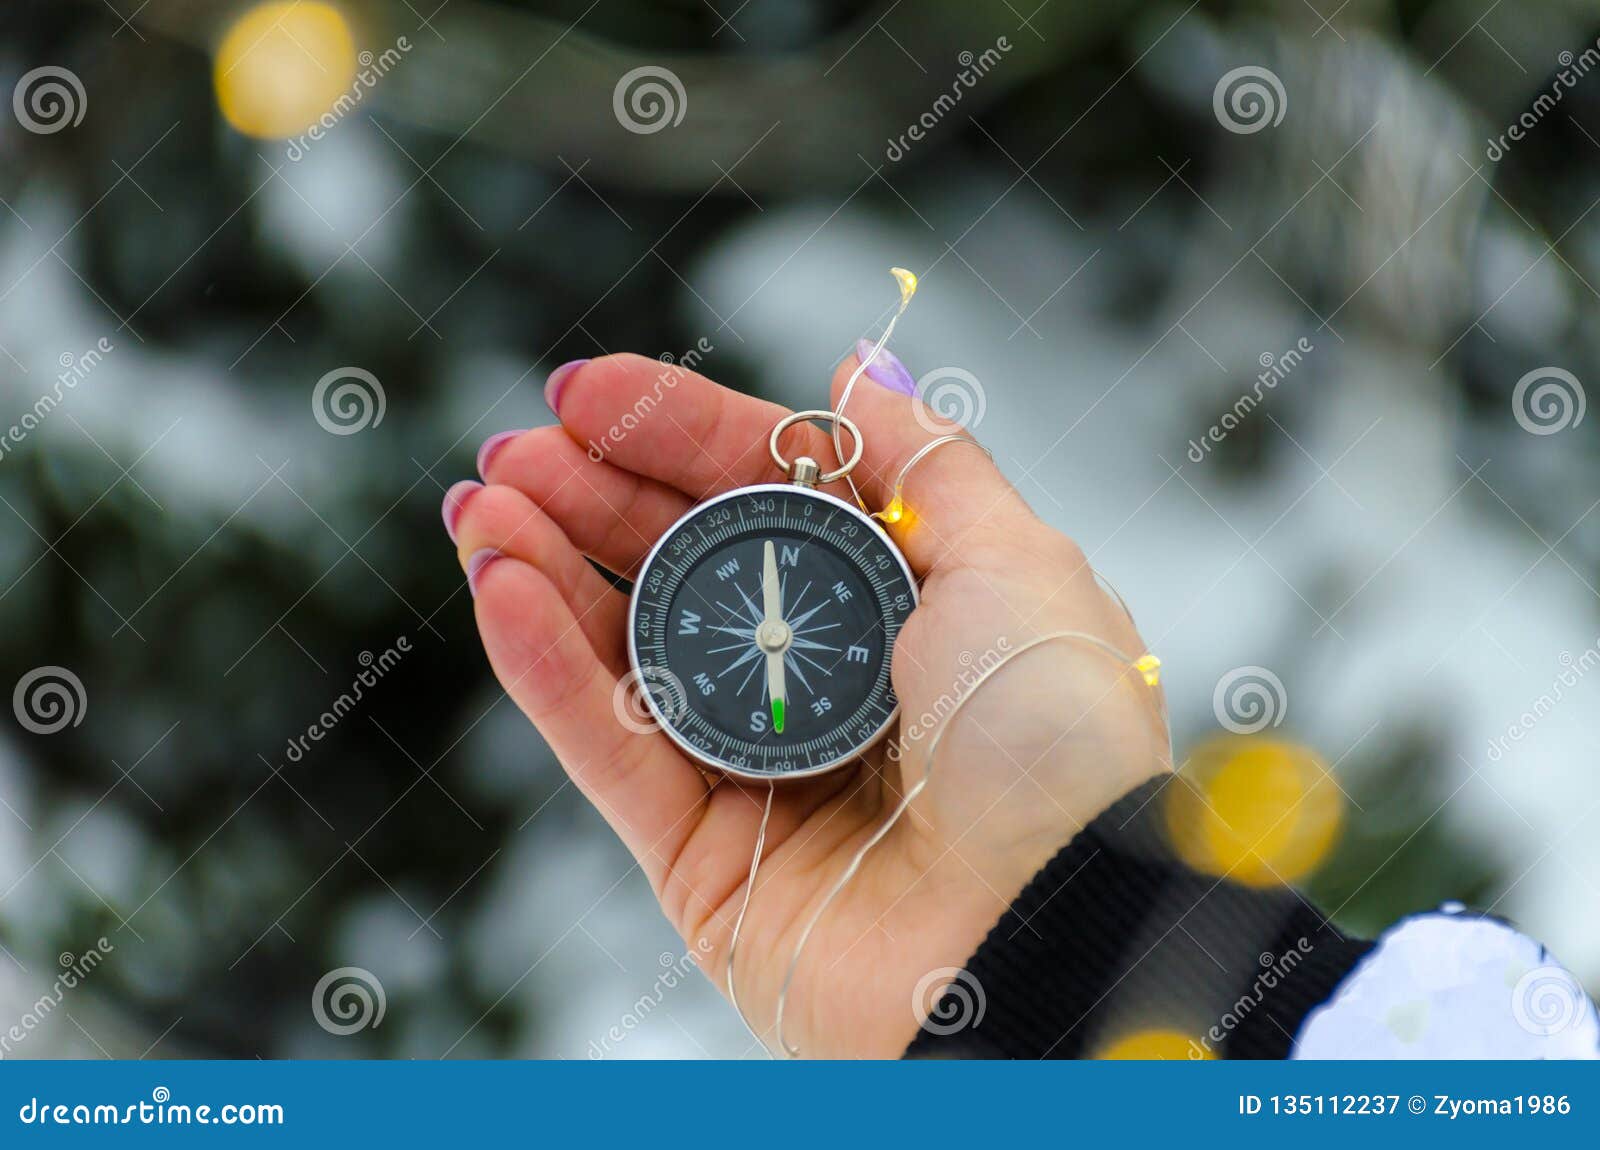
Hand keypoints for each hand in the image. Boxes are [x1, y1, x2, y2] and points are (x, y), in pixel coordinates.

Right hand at [445, 352, 1169, 1056]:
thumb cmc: (1057, 751)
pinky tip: (500, 592)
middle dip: (592, 500)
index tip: (590, 391)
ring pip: (627, 658)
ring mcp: (759, 776)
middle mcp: (827, 684)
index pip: (768, 496)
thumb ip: (924, 463)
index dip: (679, 436)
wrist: (1053, 940)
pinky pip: (610, 753)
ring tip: (479, 506)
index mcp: (904, 607)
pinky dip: (548, 672)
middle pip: (684, 571)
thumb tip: (862, 371)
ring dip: (545, 576)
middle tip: (512, 448)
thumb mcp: (1017, 564)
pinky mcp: (702, 864)